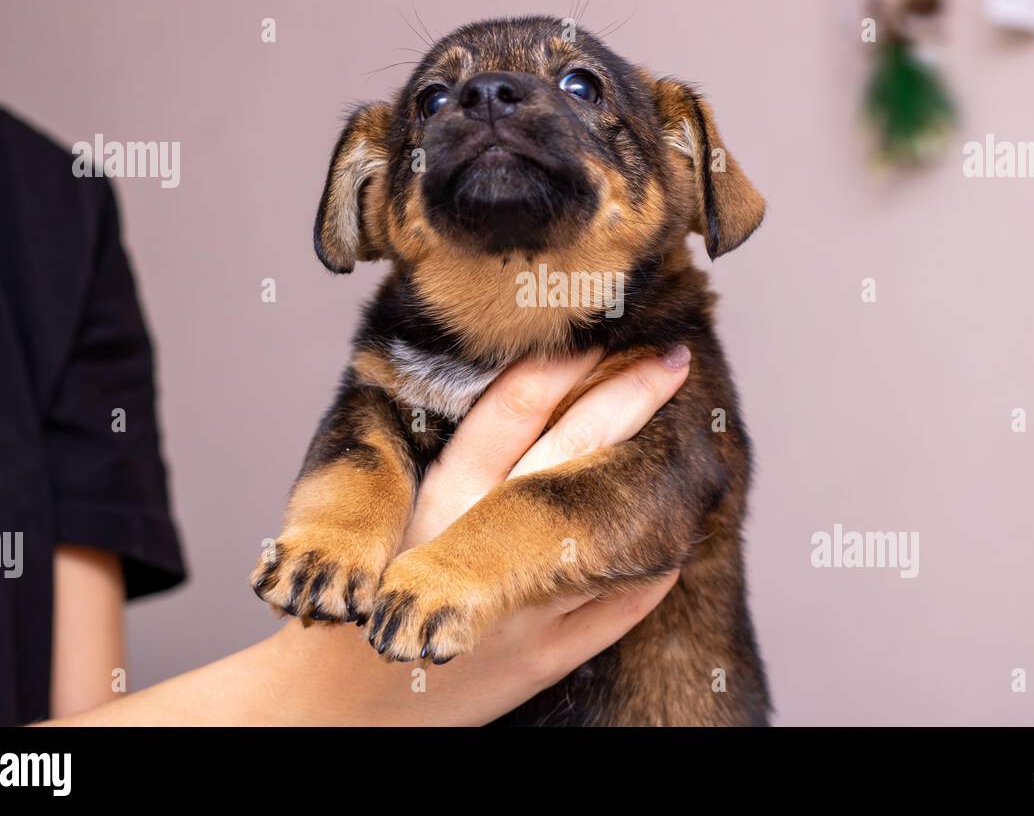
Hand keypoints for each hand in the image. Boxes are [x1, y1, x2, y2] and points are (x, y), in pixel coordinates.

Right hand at [279, 347, 691, 724]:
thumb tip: (516, 386)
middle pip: (571, 450)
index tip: (602, 326)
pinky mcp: (544, 657)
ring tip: (695, 436)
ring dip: (653, 478)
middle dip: (627, 396)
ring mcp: (522, 604)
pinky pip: (619, 607)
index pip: (511, 409)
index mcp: (436, 500)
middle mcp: (481, 544)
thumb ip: (444, 459)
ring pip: (607, 525)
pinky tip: (679, 531)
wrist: (338, 707)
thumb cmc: (358, 597)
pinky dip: (652, 570)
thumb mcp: (383, 514)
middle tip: (672, 356)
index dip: (564, 362)